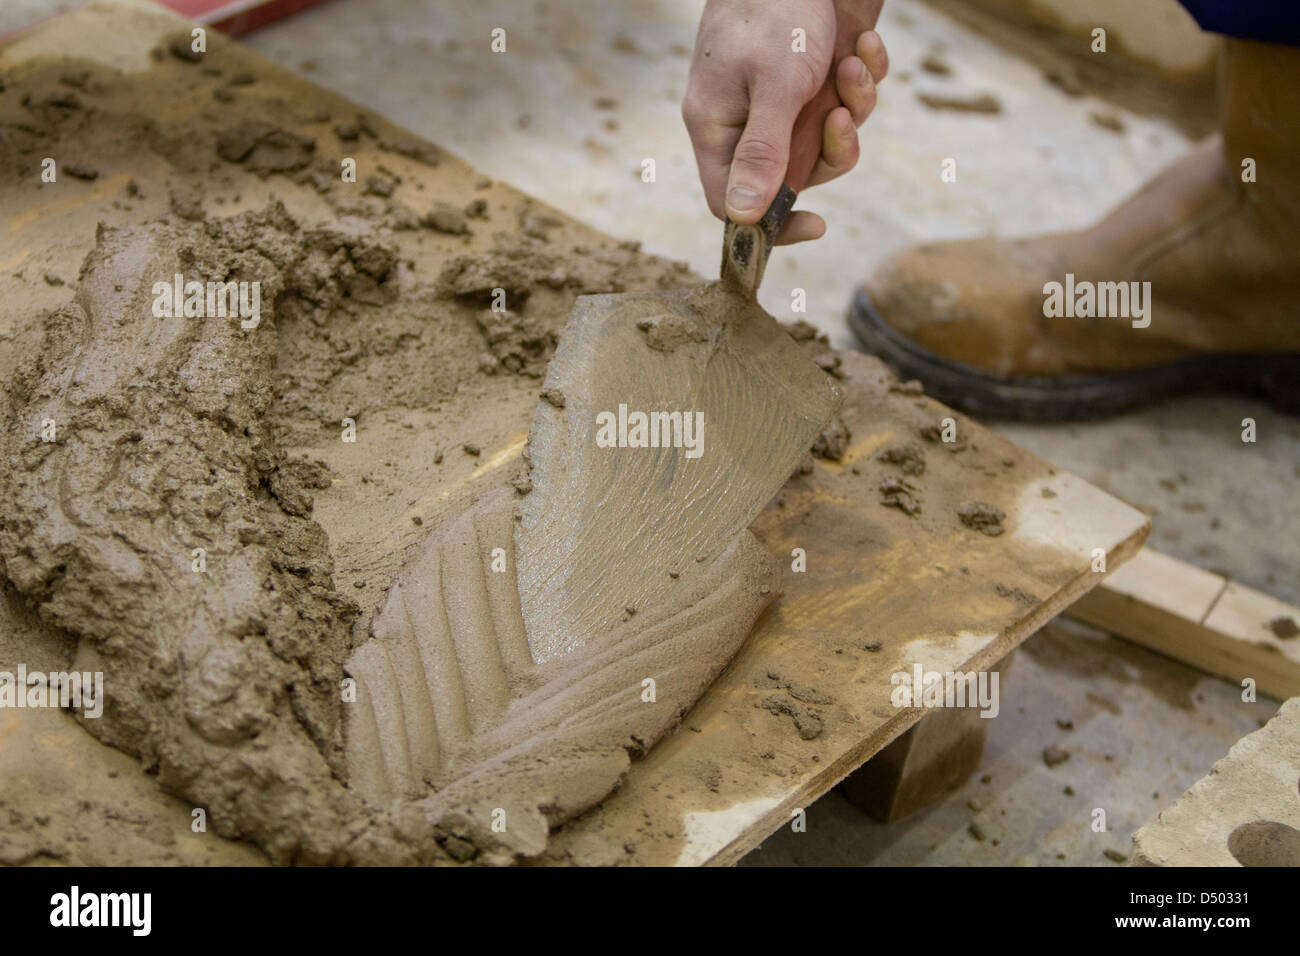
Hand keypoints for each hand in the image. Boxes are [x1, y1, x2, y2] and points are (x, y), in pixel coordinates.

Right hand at [682, 0, 887, 243]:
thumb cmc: (774, 10)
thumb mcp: (774, 86)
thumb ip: (762, 153)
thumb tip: (742, 219)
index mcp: (718, 127)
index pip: (731, 202)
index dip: (771, 222)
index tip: (815, 223)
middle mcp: (748, 121)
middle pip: (793, 176)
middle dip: (831, 150)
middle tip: (842, 118)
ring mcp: (784, 101)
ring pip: (828, 140)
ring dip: (854, 107)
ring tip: (851, 66)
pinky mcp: (817, 78)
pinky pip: (848, 101)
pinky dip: (863, 77)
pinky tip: (862, 45)